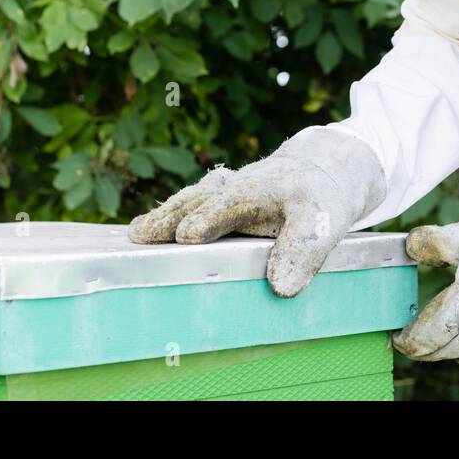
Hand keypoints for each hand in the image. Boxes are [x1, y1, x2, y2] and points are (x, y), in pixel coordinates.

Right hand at [127, 126, 386, 297]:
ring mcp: (220, 188)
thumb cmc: (317, 200)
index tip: (189, 234)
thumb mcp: (321, 223)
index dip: (211, 219)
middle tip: (143, 235)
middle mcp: (234, 186)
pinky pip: (187, 201)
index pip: (231, 205)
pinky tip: (145, 230)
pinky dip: (167, 214)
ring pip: (188, 199)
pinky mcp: (213, 195)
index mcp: (260, 190)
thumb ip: (303, 251)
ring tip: (137, 234)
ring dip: (163, 216)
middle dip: (171, 217)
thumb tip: (282, 287)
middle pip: (198, 201)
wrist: (314, 171)